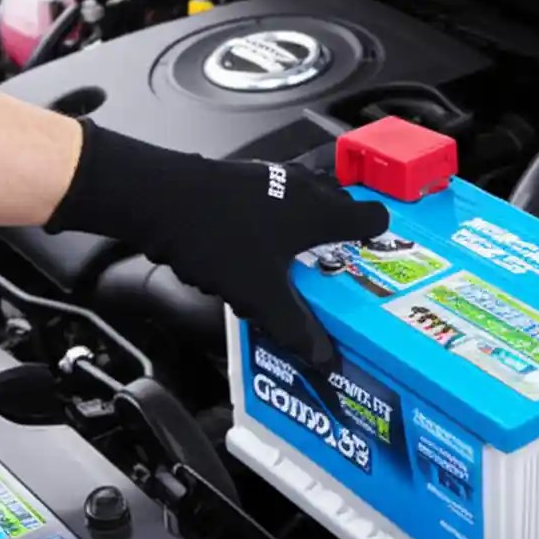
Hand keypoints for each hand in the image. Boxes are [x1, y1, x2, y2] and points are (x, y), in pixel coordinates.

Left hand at [154, 159, 388, 364]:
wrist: (162, 199)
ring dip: (307, 226)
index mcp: (322, 212)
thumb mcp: (261, 295)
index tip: (371, 260)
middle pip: (341, 207)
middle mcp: (305, 188)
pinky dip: (276, 220)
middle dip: (342, 236)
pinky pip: (275, 200)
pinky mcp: (245, 177)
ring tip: (297, 260)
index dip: (377, 239)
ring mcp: (273, 177)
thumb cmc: (222, 240)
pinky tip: (255, 247)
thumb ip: (296, 328)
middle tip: (335, 267)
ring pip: (306, 202)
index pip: (372, 217)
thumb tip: (326, 361)